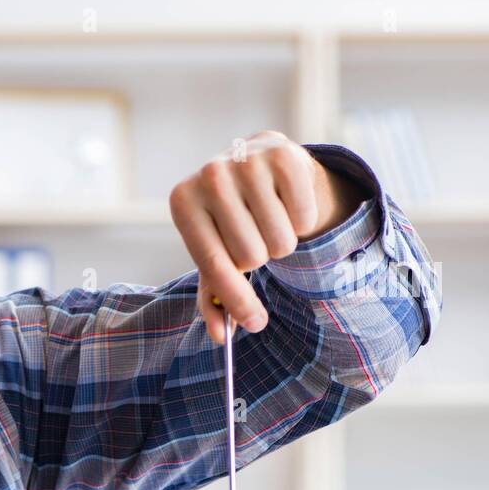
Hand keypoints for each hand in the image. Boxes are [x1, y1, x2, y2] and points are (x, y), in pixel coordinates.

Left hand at [168, 130, 364, 343]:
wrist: (254, 163)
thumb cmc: (229, 220)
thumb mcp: (214, 254)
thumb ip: (214, 298)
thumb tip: (221, 335)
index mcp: (183, 202)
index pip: (214, 264)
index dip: (237, 300)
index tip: (255, 324)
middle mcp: (210, 177)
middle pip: (252, 257)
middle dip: (259, 258)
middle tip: (253, 237)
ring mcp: (247, 161)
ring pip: (281, 242)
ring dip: (281, 242)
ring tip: (268, 219)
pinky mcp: (284, 154)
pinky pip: (305, 218)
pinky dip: (302, 221)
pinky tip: (285, 202)